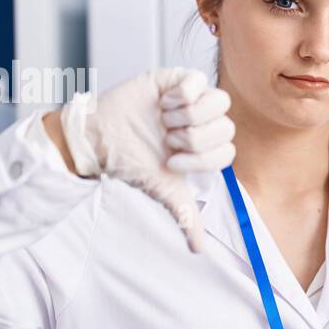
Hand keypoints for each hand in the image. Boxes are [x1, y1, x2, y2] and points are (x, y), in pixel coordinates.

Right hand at [60, 68, 234, 252]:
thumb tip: (198, 251)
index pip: (228, 149)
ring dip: (190, 116)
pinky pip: (199, 77)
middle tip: (167, 141)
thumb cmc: (132, 163)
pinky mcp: (174, 79)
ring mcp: (190, 99)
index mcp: (205, 146)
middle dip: (194, 140)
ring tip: (164, 122)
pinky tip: (164, 103)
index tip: (174, 162)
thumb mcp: (165, 191)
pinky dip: (184, 93)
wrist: (99, 140)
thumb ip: (186, 216)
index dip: (204, 159)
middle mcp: (202, 122)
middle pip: (226, 125)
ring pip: (219, 100)